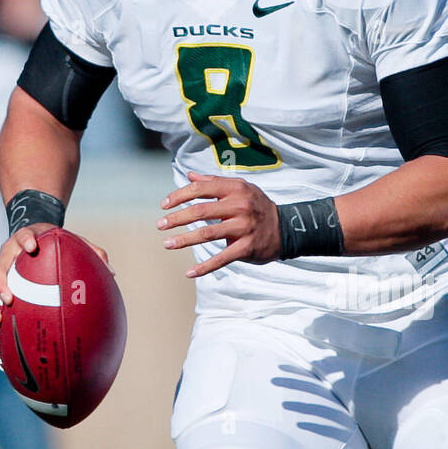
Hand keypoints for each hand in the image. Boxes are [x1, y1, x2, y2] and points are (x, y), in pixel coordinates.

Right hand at [0, 224, 110, 339]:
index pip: (23, 236)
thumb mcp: (73, 241)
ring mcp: (2, 272)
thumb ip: (92, 251)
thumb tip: (111, 272)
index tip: (31, 247)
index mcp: (26, 240)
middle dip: (0, 284)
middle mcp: (9, 255)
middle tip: (8, 299)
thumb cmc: (56, 243)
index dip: (25, 241)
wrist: (34, 238)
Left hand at [157, 171, 280, 276]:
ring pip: (207, 234)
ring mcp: (243, 228)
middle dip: (177, 218)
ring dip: (184, 240)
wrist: (286, 229)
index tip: (164, 205)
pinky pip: (221, 259)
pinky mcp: (246, 248)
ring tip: (167, 244)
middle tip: (161, 225)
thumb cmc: (258, 206)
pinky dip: (204, 267)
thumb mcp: (241, 188)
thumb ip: (215, 182)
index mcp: (236, 189)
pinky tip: (189, 272)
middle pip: (200, 211)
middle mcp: (240, 206)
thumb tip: (190, 176)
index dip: (179, 196)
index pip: (201, 189)